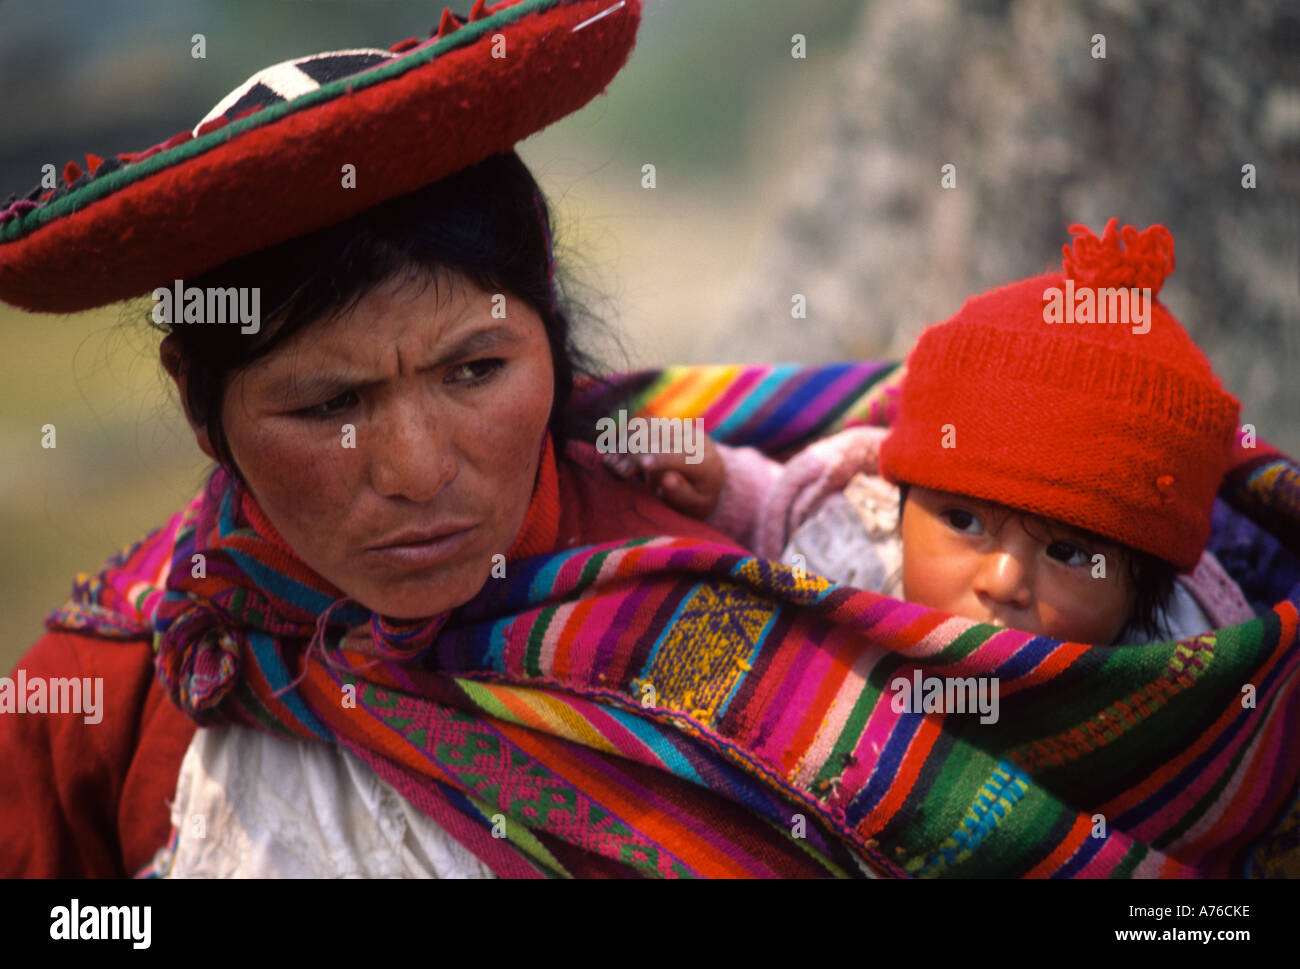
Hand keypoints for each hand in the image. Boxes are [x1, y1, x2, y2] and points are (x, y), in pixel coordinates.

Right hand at [603, 434, 724, 518]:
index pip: (680, 455)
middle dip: (635, 453)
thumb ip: (682, 494)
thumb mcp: (696, 504)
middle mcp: (693, 439)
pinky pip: (643, 423)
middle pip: (659, 438)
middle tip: (617, 471)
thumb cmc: (699, 496)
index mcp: (704, 462)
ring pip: (647, 426)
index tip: (640, 465)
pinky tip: (611, 450)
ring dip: (625, 442)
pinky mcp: (667, 424)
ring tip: (610, 462)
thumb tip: (667, 480)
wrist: (712, 474)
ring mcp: (680, 428)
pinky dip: (624, 434)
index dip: (659, 458)